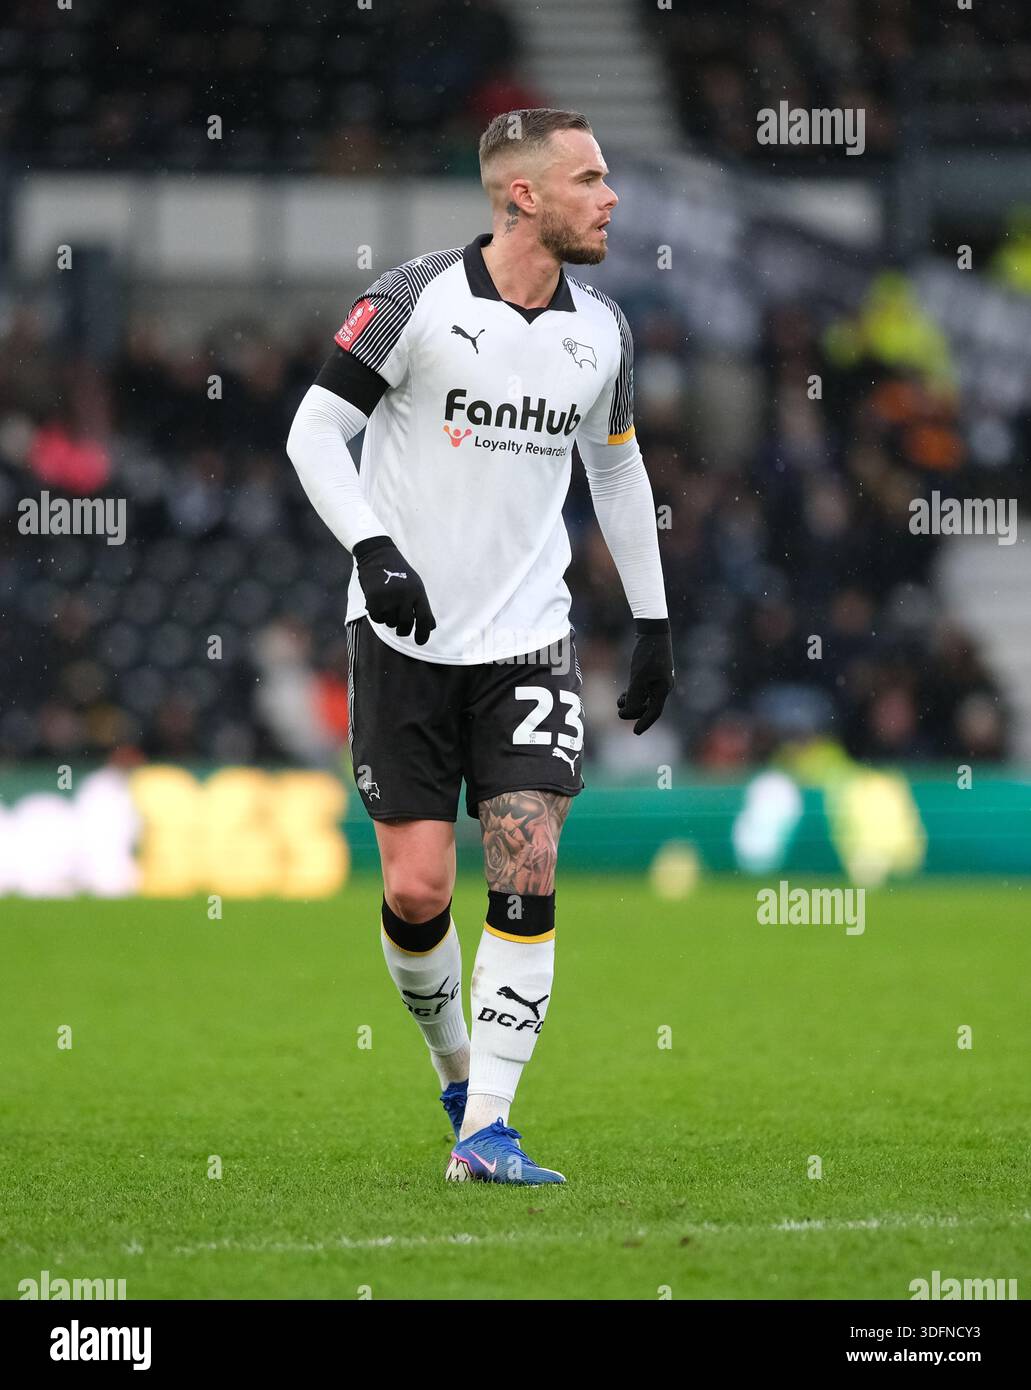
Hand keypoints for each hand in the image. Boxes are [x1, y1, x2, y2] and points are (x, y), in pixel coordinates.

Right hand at [352, 535, 435, 644]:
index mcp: (418, 592)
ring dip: (389, 619)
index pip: (424, 619)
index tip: (420, 642)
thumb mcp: (415, 586)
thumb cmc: (399, 573)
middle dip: (403, 631)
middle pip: (406, 624)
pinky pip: (377, 618)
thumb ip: (423, 606)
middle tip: (401, 630)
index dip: (423, 633)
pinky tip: (377, 604)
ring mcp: (389, 598)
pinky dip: (378, 615)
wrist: (378, 555)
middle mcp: (405, 596)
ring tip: (387, 606)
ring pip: (390, 622)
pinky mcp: (374, 599)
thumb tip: (431, 627)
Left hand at [618, 619, 673, 733]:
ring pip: (645, 698)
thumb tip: (627, 713)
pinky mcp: (653, 673)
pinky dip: (634, 694)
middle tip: (619, 712)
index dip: (644, 723)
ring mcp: (659, 680)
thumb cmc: (647, 653)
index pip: (654, 712)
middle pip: (650, 707)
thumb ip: (634, 696)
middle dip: (635, 711)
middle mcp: (663, 686)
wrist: (653, 631)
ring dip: (632, 702)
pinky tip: (624, 693)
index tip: (635, 732)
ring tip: (620, 701)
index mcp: (663, 689)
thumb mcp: (638, 677)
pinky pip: (644, 690)